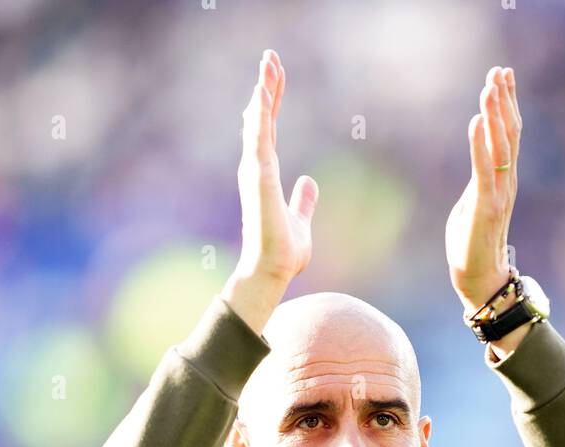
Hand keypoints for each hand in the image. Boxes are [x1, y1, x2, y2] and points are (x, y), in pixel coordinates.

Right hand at [236, 49, 318, 285]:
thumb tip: (309, 184)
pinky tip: (262, 92)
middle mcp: (256, 168)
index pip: (268, 130)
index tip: (275, 78)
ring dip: (263, 92)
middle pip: (261, 119)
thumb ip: (303, 201)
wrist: (273, 272)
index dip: (271, 103)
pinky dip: (259, 114)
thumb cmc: (283, 253)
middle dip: (266, 87)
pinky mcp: (258, 177)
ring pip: (257, 122)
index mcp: (265, 175)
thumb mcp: (301, 221)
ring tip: (268, 63)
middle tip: (270, 57)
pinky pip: (258, 138)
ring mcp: (255, 171)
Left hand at [445, 65, 521, 313]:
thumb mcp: (471, 205)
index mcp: (502, 180)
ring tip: (490, 86)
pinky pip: (483, 170)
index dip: (506, 105)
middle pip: (509, 133)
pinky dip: (479, 144)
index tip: (502, 76)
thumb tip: (476, 161)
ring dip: (495, 114)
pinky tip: (477, 121)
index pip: (508, 135)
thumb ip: (476, 181)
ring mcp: (498, 194)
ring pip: (500, 146)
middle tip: (499, 71)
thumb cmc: (471, 246)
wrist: (479, 281)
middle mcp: (505, 183)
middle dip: (504, 101)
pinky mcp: (484, 207)